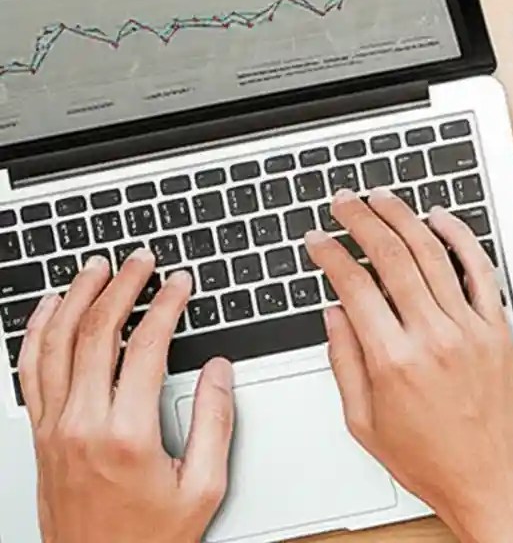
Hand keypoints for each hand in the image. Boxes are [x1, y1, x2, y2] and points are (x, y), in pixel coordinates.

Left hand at [19, 250, 234, 542]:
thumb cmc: (148, 539)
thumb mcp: (203, 487)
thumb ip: (214, 423)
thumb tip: (217, 372)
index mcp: (127, 434)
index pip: (144, 347)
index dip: (164, 306)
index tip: (179, 284)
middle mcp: (82, 425)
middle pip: (95, 333)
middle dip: (120, 287)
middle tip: (140, 261)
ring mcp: (54, 428)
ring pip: (55, 344)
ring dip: (76, 298)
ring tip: (96, 269)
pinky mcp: (41, 435)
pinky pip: (30, 370)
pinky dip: (37, 332)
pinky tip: (50, 309)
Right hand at [305, 189, 512, 542]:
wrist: (493, 480)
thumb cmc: (433, 461)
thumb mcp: (366, 423)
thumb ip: (345, 363)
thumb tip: (334, 315)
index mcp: (394, 361)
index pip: (354, 286)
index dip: (330, 255)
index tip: (318, 241)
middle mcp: (434, 337)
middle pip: (393, 257)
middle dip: (362, 220)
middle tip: (346, 202)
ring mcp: (471, 329)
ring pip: (435, 254)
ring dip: (405, 218)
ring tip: (384, 199)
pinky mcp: (499, 329)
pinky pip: (481, 271)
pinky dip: (462, 239)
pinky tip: (443, 220)